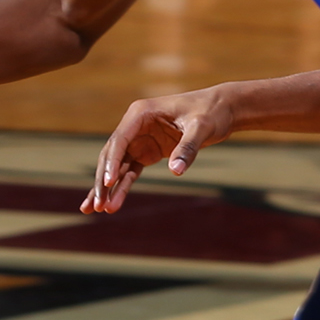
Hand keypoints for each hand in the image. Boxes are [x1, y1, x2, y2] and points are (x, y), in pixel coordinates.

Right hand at [82, 87, 233, 213]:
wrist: (223, 109)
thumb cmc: (211, 112)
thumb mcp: (201, 127)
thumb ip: (188, 148)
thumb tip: (176, 171)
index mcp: (141, 113)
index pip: (120, 140)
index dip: (112, 162)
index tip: (108, 182)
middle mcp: (135, 125)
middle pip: (112, 155)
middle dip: (103, 180)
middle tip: (97, 205)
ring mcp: (140, 139)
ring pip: (118, 166)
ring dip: (108, 187)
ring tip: (98, 209)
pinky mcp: (148, 151)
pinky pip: (130, 170)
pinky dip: (121, 186)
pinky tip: (112, 203)